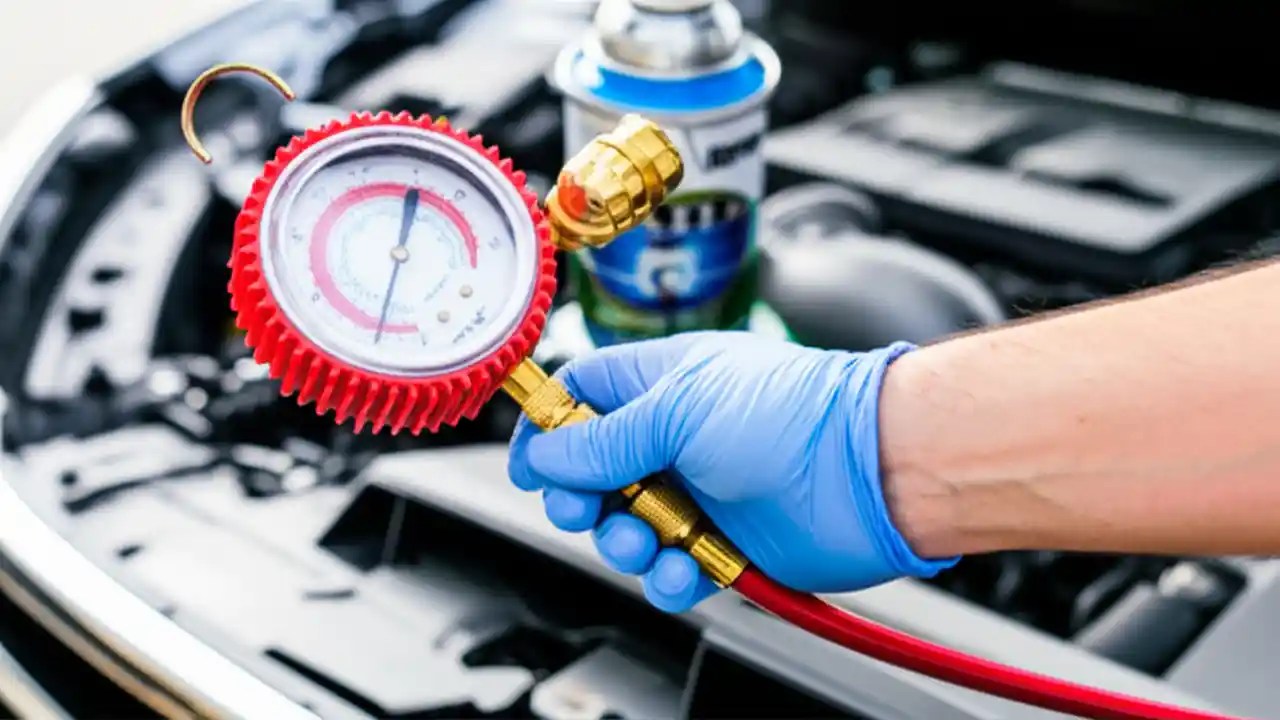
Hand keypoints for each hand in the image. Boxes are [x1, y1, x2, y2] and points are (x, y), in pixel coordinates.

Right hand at [506, 332, 957, 611]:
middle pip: (593, 472)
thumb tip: (548, 453)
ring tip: (645, 540)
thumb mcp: (680, 409)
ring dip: (622, 541)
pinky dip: (665, 579)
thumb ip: (605, 439)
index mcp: (664, 383)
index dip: (550, 427)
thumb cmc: (794, 415)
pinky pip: (670, 571)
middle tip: (584, 507)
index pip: (584, 395)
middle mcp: (678, 437)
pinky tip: (680, 571)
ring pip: (626, 527)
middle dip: (579, 497)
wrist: (872, 472)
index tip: (532, 463)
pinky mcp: (724, 544)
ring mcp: (701, 492)